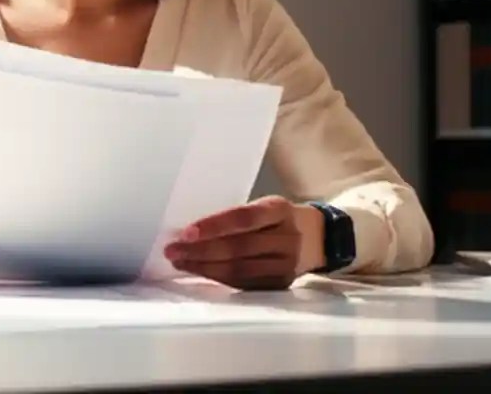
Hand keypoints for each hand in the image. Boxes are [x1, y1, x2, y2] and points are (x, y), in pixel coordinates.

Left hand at [164, 195, 321, 289]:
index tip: (186, 233)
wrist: (317, 238)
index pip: (244, 219)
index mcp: (280, 210)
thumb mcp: (266, 206)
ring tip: (180, 261)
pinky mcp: (280, 284)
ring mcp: (285, 264)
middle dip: (201, 251)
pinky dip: (218, 278)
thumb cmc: (279, 219)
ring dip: (204, 267)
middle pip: (238, 248)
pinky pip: (243, 283)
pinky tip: (200, 272)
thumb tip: (192, 228)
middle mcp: (286, 238)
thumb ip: (237, 216)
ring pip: (239, 269)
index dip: (214, 226)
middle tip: (173, 250)